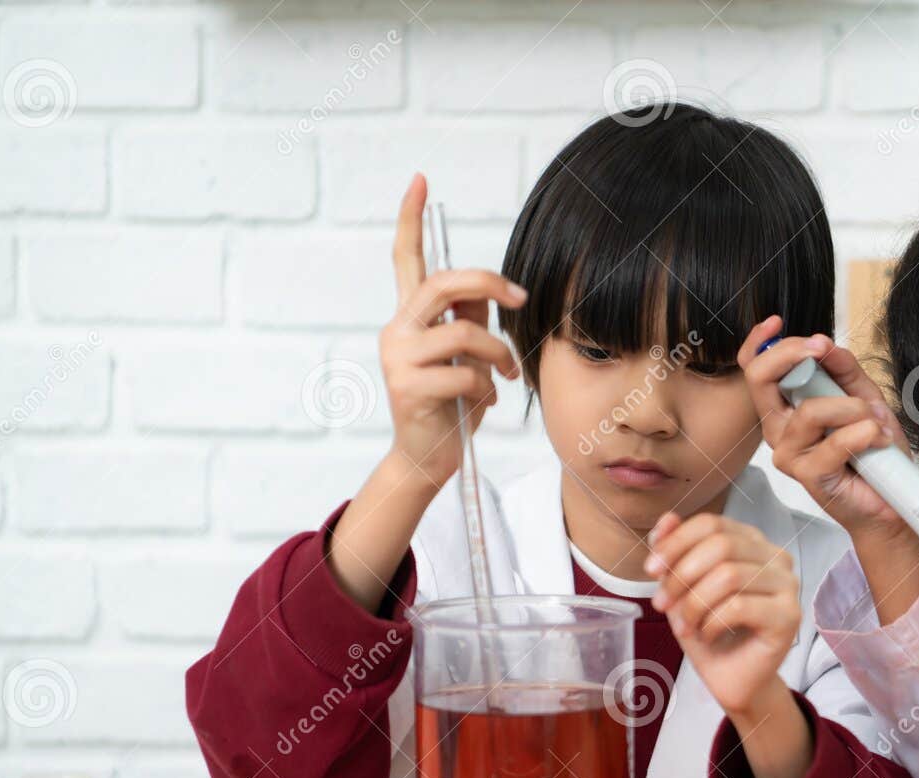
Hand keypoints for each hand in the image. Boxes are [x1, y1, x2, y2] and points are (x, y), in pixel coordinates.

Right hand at [381, 172, 527, 486]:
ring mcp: (398, 358)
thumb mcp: (466, 356)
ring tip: (506, 375)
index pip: (406, 257)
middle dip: (490, 284)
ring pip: (464, 332)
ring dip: (498, 354)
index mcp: (410, 316)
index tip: (420, 180)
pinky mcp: (408, 388)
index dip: (411, 218)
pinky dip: (486, 388)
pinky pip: (464, 374)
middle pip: (444, 283)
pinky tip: (484, 402)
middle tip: (522, 299)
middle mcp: (397, 329)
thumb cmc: (451, 404)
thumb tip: (488, 288)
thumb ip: (470, 318)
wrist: (428, 456)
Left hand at [646, 511, 798, 716]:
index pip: (712, 524)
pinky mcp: (789, 616)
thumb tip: (665, 519)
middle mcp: (776, 557)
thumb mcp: (682, 587)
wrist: (732, 679)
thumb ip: (674, 551)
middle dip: (681, 575)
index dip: (676, 542)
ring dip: (694, 603)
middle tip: (662, 604)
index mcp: (752, 542)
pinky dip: (711, 622)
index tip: (651, 570)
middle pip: (721, 545)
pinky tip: (707, 635)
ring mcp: (788, 586)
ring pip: (729, 575)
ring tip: (684, 626)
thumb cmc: (709, 631)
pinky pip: (739, 607)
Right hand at [738, 315, 912, 542]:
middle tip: (822, 351)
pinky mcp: (808, 476)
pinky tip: (876, 439)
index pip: (754, 370)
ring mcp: (789, 454)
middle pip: (761, 379)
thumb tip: (825, 343)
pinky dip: (863, 433)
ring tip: (874, 421)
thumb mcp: (863, 397)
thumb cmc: (872, 452)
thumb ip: (843, 370)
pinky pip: (834, 442)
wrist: (890, 499)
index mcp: (786, 408)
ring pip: (810, 410)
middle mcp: (779, 429)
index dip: (758, 343)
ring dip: (852, 408)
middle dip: (792, 354)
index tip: (777, 323)